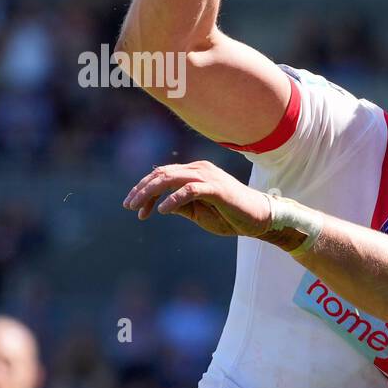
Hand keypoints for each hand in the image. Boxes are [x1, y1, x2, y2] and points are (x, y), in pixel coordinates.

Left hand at [122, 161, 272, 237]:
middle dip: (141, 189)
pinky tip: (162, 211)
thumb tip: (158, 203)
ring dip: (150, 192)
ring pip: (171, 178)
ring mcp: (208, 177)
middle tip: (128, 205)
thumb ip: (179, 205)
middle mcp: (200, 169)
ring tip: (138, 207)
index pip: (162, 175)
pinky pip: (189, 190)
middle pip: (162, 173)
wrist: (259, 219)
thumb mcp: (198, 212)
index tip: (134, 208)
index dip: (144, 190)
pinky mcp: (216, 188)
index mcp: (195, 172)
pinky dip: (172, 199)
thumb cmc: (230, 215)